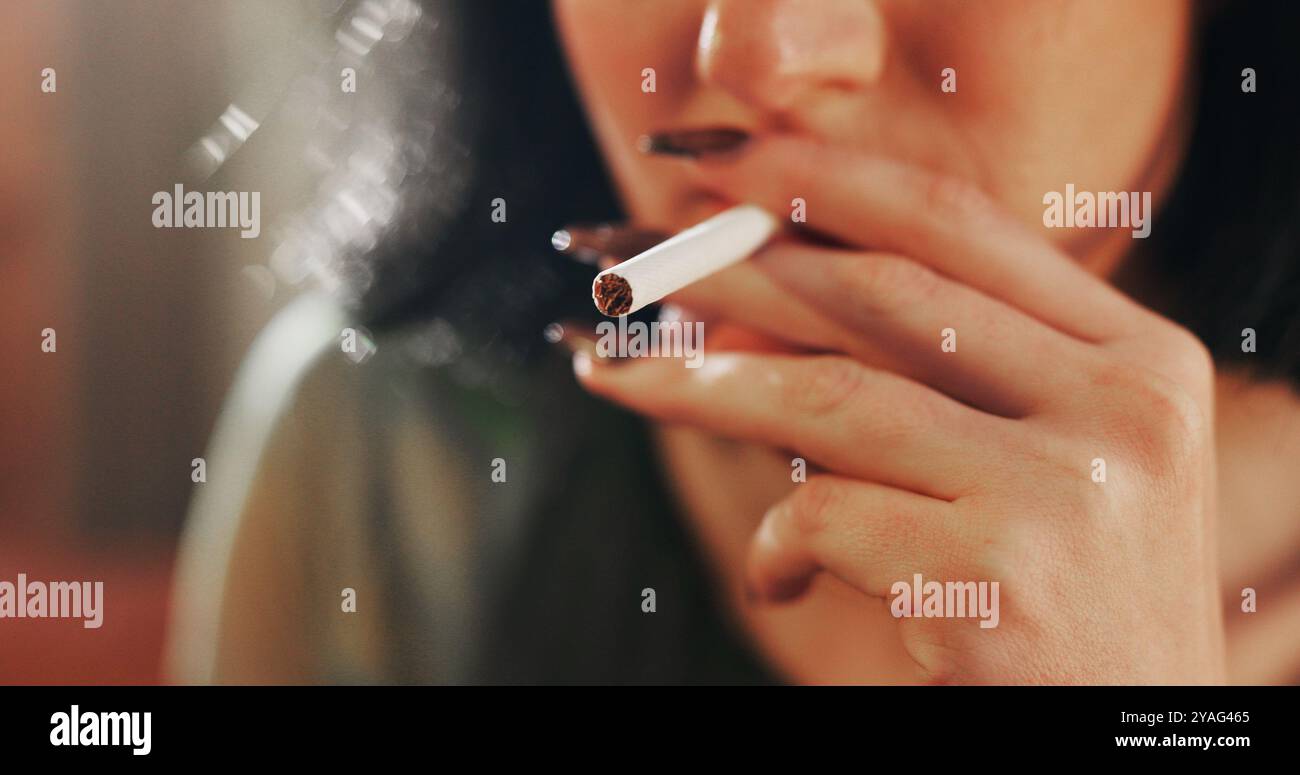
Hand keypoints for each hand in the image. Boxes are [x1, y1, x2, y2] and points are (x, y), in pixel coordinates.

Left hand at [574, 136, 1225, 682]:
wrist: (1127, 743)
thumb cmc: (1069, 602)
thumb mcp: (1036, 466)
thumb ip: (932, 381)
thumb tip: (744, 303)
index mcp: (1138, 360)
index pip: (963, 227)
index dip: (825, 180)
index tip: (718, 171)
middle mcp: (1121, 409)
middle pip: (881, 296)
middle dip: (730, 269)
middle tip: (623, 260)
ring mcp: (1066, 492)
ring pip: (832, 397)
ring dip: (699, 381)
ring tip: (611, 373)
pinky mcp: (997, 578)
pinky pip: (825, 517)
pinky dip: (775, 542)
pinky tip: (777, 580)